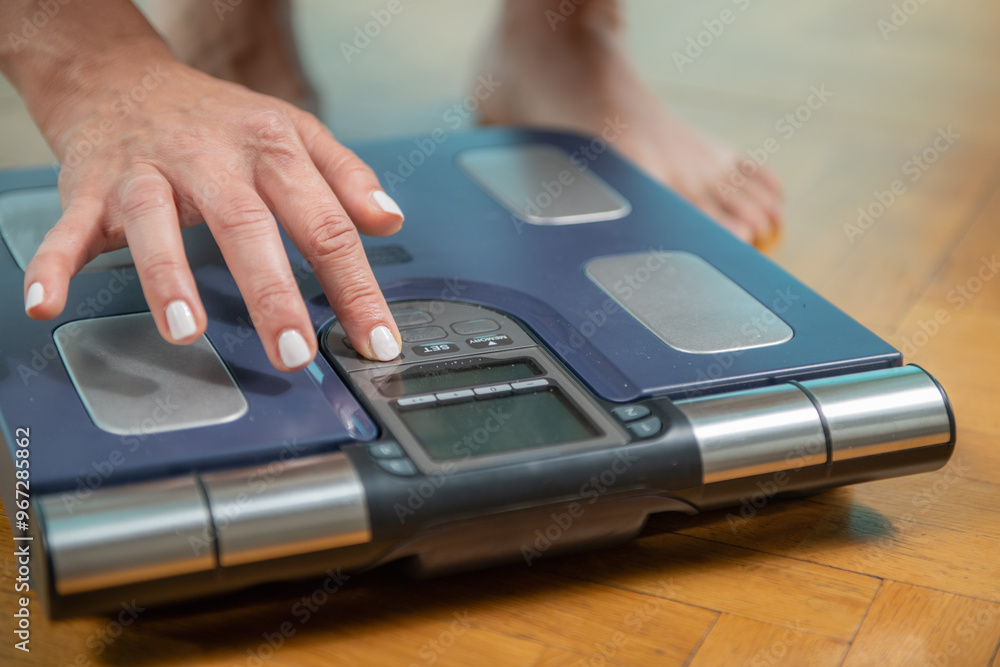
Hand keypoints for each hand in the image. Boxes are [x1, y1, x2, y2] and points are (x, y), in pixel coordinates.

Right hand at [22, 56, 403, 370]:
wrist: (125, 76)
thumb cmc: (219, 120)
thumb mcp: (294, 133)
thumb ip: (346, 177)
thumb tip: (390, 219)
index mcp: (271, 149)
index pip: (325, 223)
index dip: (355, 286)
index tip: (377, 340)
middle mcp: (211, 158)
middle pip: (247, 225)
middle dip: (273, 293)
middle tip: (295, 352)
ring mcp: (147, 172)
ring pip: (156, 222)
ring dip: (168, 277)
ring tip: (186, 331)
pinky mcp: (92, 186)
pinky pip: (70, 228)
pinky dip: (54, 264)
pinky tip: (47, 303)